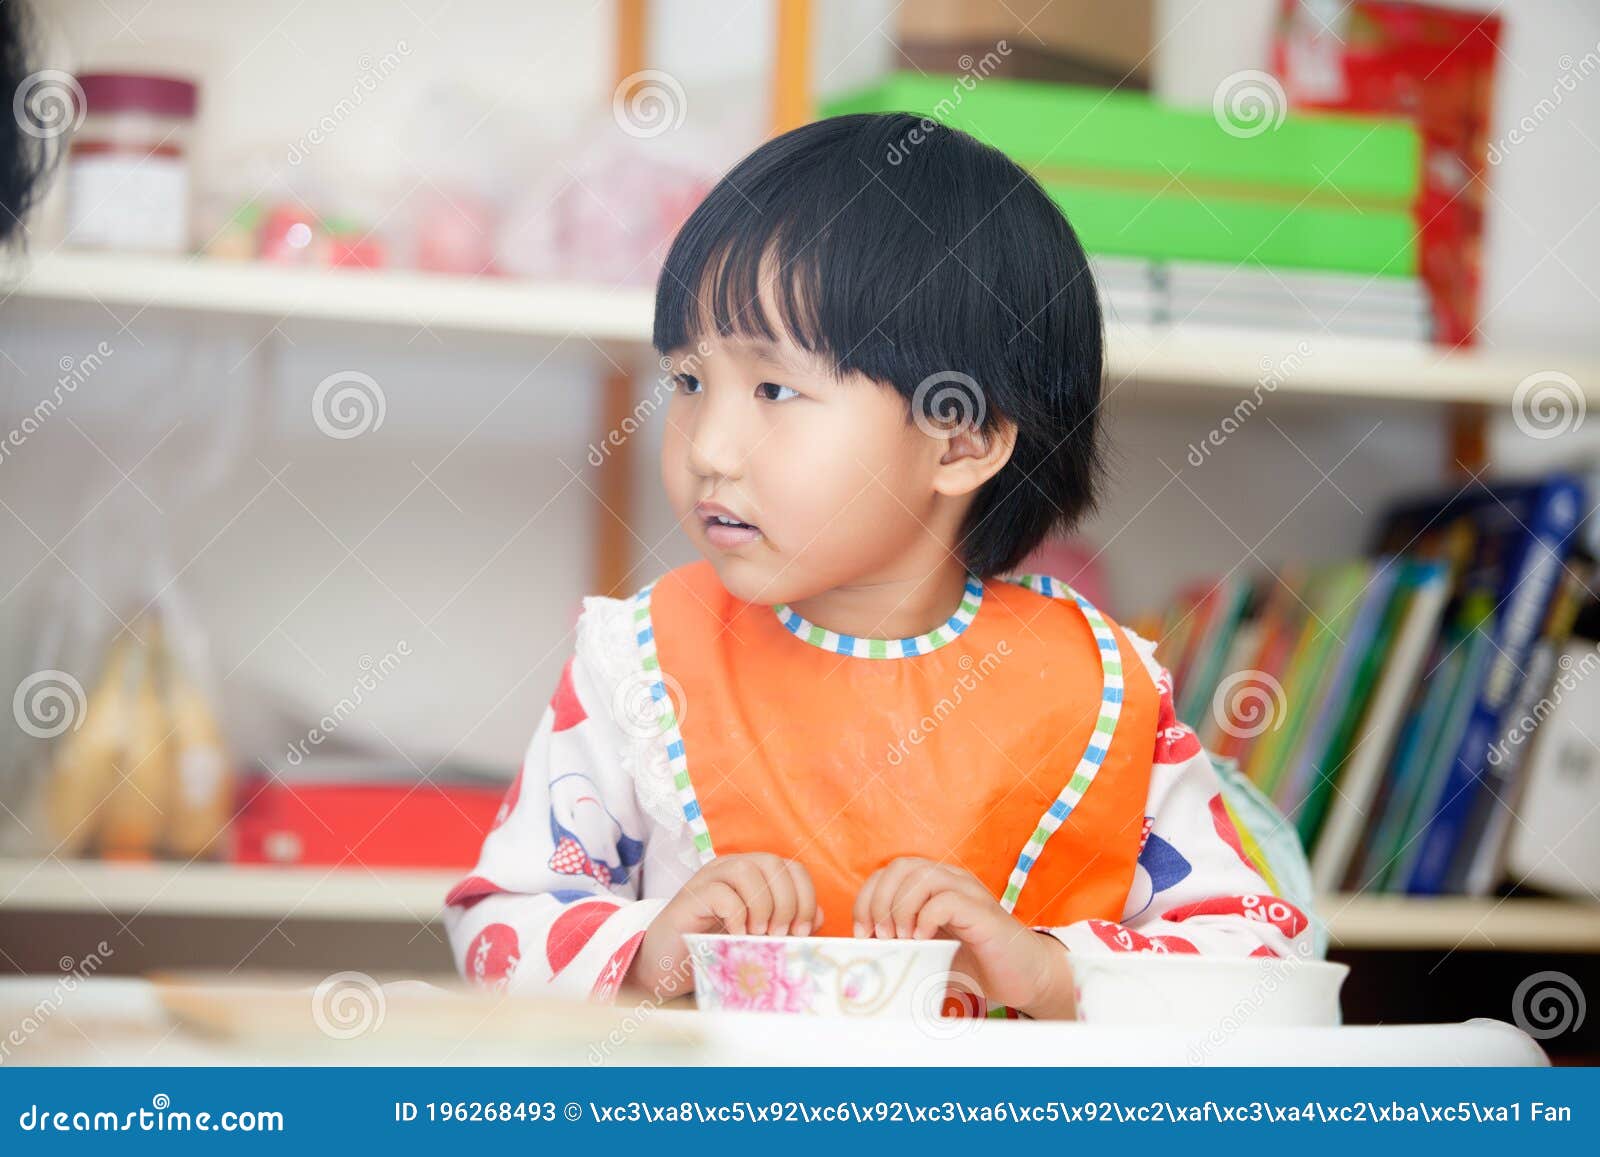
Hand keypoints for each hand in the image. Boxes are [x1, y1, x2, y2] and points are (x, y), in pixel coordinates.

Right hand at [623, 853, 820, 998]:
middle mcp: (731, 869)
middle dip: (787, 902)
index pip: (793, 869)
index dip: (806, 898)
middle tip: (780, 935)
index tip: (802, 932)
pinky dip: (736, 916)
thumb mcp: (757, 936)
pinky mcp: (690, 897)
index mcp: (753, 875)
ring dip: (762, 906)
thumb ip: (787, 924)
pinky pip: (721, 893)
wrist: (666, 965)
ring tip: (759, 935)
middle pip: (774, 864)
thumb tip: (819, 917)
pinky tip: (736, 937)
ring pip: (747, 871)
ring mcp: (708, 879)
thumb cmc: (713, 949)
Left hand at [854, 856, 1076, 1017]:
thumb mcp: (930, 950)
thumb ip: (903, 943)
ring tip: (900, 939)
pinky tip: (923, 941)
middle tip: (880, 936)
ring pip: (922, 876)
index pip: (888, 872)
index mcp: (935, 885)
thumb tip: (863, 951)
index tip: (862, 934)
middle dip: (879, 901)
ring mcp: (969, 893)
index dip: (867, 899)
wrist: (1025, 977)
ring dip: (900, 908)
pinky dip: (926, 918)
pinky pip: (947, 900)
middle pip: (901, 866)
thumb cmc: (976, 963)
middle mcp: (952, 880)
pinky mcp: (982, 913)